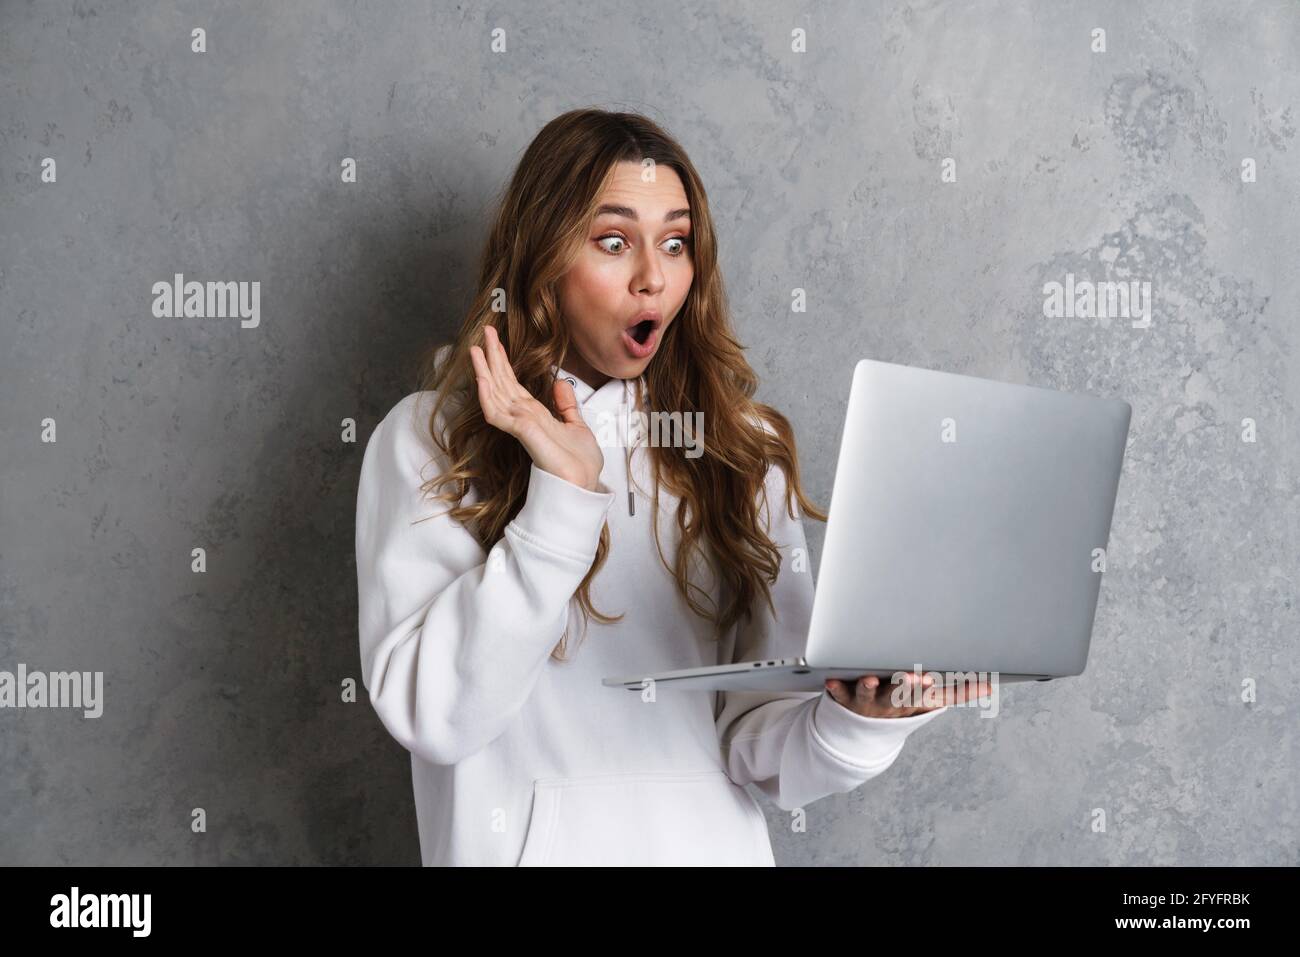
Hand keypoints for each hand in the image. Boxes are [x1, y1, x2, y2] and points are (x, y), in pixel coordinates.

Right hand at [469, 324, 604, 490]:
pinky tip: (482, 379)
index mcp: (534, 414)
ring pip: (496, 393)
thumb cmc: (580, 463)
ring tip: (475, 349)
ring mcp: (521, 425)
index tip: (496, 342)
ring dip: (484, 371)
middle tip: (485, 331)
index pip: (513, 383)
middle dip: (492, 357)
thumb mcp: (577, 425)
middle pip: (502, 382)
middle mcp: (524, 417)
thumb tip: (561, 382)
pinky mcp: (523, 433)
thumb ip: (566, 405)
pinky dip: (489, 396)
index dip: (503, 362)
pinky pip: (499, 413)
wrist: (584, 483)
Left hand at [824, 670, 992, 717]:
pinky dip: (835, 689)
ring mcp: (867, 702)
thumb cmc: (900, 706)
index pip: (920, 695)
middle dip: (904, 687)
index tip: (930, 679)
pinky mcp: (845, 699)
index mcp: (911, 702)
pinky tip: (830, 682)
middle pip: (898, 695)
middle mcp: (890, 703)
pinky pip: (839, 694)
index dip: (924, 688)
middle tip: (910, 677)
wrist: (862, 734)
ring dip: (869, 688)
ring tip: (868, 679)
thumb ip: (957, 693)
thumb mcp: (929, 702)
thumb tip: (989, 686)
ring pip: (869, 695)